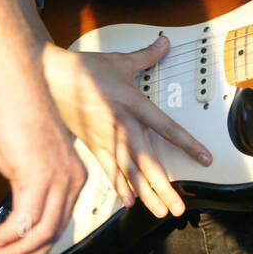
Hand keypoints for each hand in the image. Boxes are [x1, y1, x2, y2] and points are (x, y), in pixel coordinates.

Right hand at [0, 78, 87, 253]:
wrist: (18, 92)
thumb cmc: (21, 120)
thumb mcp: (28, 162)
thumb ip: (28, 190)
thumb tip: (18, 215)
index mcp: (75, 178)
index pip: (61, 224)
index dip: (39, 248)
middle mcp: (72, 181)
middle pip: (53, 234)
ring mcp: (58, 180)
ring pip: (40, 232)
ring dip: (15, 251)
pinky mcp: (39, 177)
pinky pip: (25, 219)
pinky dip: (9, 235)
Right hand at [41, 34, 211, 219]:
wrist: (48, 78)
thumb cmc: (83, 70)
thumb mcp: (120, 61)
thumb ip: (147, 55)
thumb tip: (164, 43)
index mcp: (133, 105)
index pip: (167, 128)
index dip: (187, 145)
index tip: (204, 159)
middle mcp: (121, 126)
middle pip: (148, 162)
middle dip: (165, 187)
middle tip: (180, 207)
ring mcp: (106, 139)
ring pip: (131, 172)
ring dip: (147, 194)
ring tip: (161, 211)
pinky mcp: (92, 145)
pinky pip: (109, 171)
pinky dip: (120, 187)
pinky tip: (130, 202)